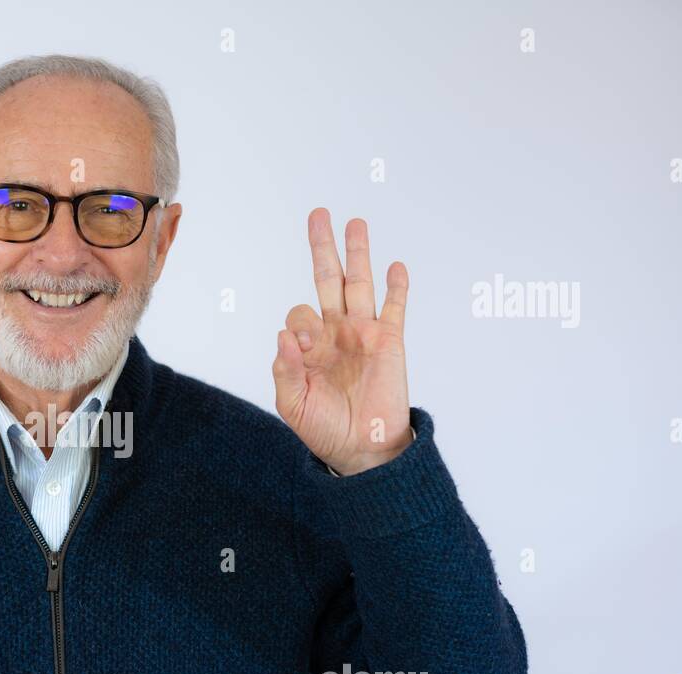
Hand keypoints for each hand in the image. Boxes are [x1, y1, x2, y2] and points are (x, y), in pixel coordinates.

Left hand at [272, 209, 411, 475]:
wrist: (362, 449)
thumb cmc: (324, 428)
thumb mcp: (292, 403)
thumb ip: (284, 369)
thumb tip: (284, 335)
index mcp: (309, 346)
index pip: (298, 317)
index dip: (298, 328)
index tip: (304, 350)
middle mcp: (335, 333)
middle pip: (328, 281)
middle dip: (323, 248)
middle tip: (319, 215)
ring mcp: (363, 334)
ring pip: (360, 284)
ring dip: (358, 253)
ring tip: (355, 223)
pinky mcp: (391, 343)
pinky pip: (395, 309)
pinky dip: (397, 287)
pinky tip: (395, 266)